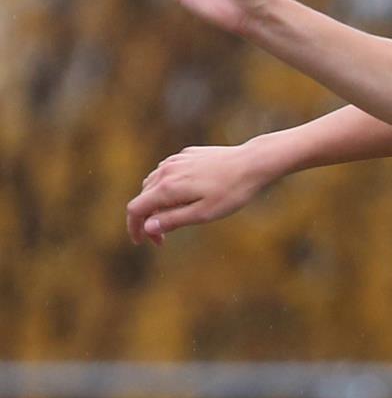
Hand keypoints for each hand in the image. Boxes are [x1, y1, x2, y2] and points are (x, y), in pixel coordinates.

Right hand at [125, 141, 280, 246]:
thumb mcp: (202, 214)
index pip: (136, 208)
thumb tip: (147, 227)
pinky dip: (165, 188)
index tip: (140, 242)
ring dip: (155, 203)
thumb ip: (172, 220)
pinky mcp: (186, 155)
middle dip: (147, 219)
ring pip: (153, 184)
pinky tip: (181, 198)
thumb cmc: (230, 192)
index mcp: (167, 187)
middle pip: (143, 197)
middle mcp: (166, 170)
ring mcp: (175, 160)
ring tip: (172, 219)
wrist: (251, 163)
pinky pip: (166, 173)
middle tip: (162, 240)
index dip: (134, 227)